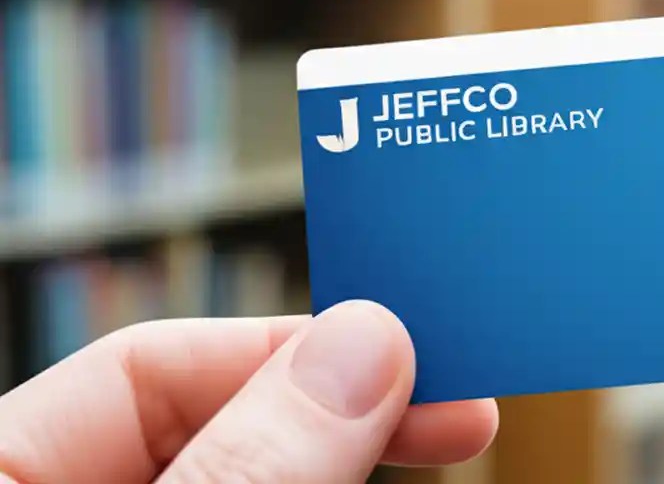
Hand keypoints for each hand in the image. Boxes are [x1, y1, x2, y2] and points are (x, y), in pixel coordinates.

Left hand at [0, 300, 496, 482]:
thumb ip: (249, 467)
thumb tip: (364, 348)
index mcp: (1, 471)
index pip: (150, 365)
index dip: (291, 344)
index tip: (410, 348)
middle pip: (218, 423)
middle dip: (346, 413)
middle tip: (465, 410)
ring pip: (259, 477)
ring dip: (353, 461)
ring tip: (445, 438)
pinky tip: (384, 482)